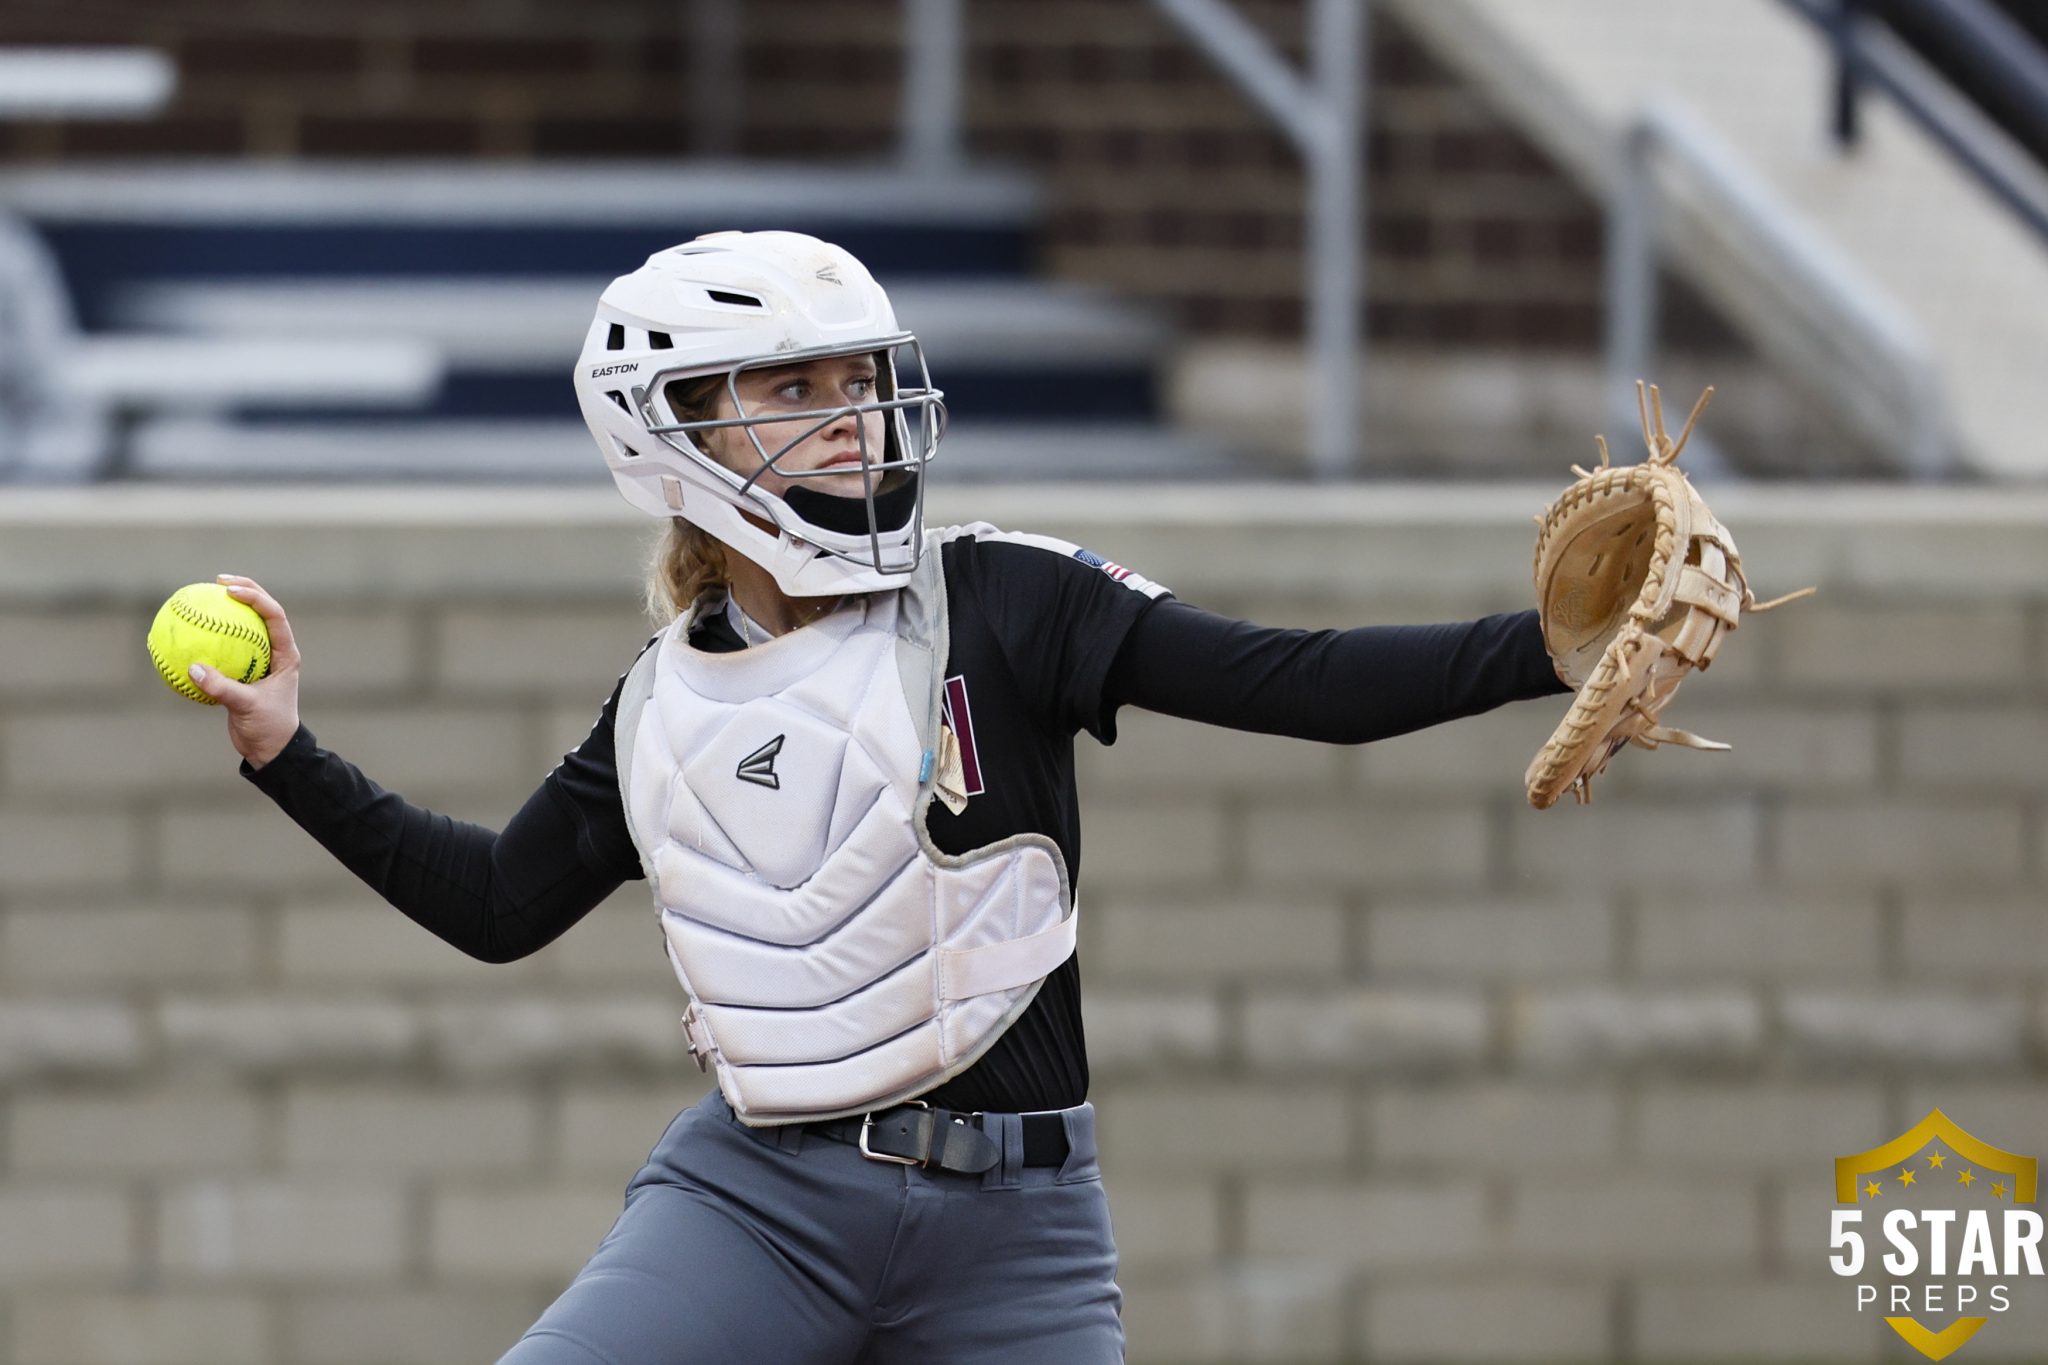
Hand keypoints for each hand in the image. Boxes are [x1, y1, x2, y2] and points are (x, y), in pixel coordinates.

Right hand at [188, 573, 302, 769]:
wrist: (270, 749)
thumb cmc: (268, 727)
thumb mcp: (247, 708)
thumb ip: (222, 688)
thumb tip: (193, 668)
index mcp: (285, 654)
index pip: (274, 615)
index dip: (255, 597)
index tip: (230, 591)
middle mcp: (275, 652)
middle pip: (261, 612)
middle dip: (244, 590)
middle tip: (218, 581)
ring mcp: (259, 660)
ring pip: (242, 627)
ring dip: (225, 611)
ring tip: (204, 596)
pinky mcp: (243, 671)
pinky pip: (224, 648)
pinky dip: (207, 640)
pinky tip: (186, 634)